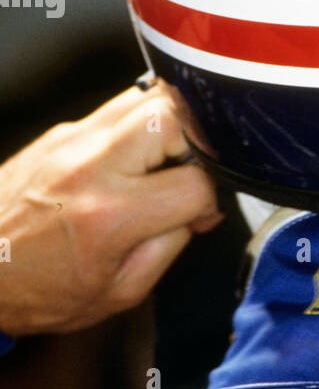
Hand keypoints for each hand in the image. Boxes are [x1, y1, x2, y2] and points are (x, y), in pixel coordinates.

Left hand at [0, 86, 221, 334]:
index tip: (201, 212)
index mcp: (108, 218)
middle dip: (198, 144)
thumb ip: (171, 246)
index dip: (211, 200)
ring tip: (165, 161)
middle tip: (190, 174)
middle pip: (173, 115)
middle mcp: (88, 168)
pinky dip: (138, 128)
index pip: (194, 183)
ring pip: (147, 97)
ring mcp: (71, 142)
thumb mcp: (120, 292)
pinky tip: (133, 161)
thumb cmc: (38, 291)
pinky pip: (117, 110)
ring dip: (170, 126)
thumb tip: (200, 210)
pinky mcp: (60, 132)